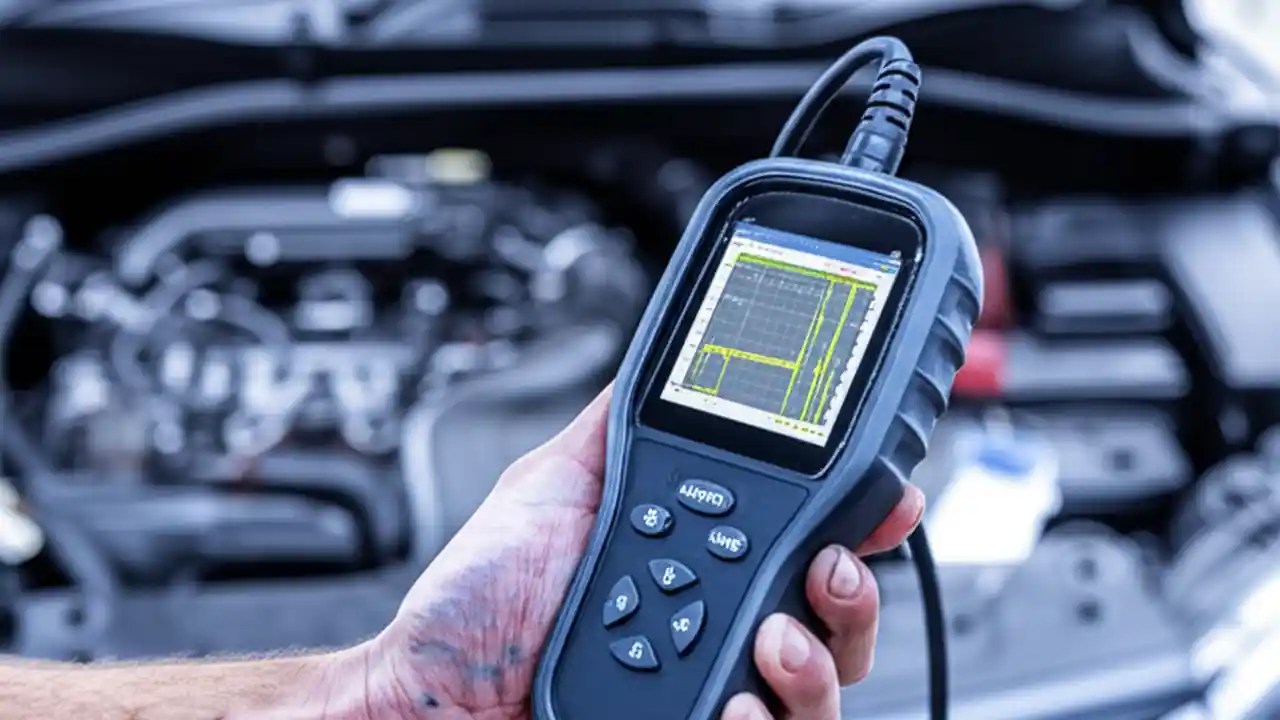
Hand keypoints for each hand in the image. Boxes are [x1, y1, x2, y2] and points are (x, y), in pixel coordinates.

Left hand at [365, 386, 923, 718]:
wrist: (426, 690)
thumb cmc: (477, 602)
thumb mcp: (555, 486)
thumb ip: (618, 431)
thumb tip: (665, 363)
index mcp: (700, 573)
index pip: (804, 554)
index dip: (857, 530)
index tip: (887, 500)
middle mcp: (716, 639)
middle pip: (836, 630)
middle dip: (853, 597)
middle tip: (825, 569)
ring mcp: (707, 698)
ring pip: (819, 698)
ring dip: (817, 667)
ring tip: (770, 639)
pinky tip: (731, 706)